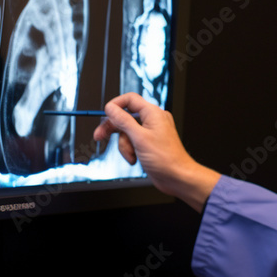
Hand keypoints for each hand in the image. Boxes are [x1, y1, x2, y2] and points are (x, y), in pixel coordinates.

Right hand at [93, 93, 219, 211]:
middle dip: (113, 128)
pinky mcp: (148, 143)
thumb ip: (123, 121)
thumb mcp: (139, 138)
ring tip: (131, 155)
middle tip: (99, 135)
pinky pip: (132, 142)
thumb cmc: (166, 159)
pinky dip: (130, 150)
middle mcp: (152, 120)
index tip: (105, 114)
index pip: (130, 99)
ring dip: (124, 146)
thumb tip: (111, 108)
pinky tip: (134, 159)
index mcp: (153, 113)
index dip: (115, 105)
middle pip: (125, 117)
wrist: (177, 177)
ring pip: (126, 132)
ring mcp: (150, 132)